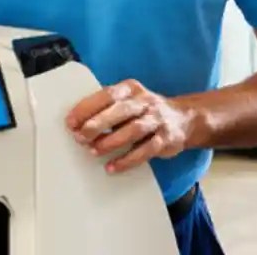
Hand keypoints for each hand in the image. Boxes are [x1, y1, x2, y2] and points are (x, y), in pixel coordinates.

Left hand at [65, 78, 192, 173]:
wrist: (185, 119)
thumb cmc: (146, 111)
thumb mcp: (128, 101)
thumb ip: (106, 109)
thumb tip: (78, 125)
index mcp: (131, 89)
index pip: (107, 95)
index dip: (88, 108)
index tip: (71, 122)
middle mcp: (145, 102)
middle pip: (120, 111)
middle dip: (98, 124)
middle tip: (81, 137)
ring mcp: (157, 120)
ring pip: (133, 130)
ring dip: (111, 142)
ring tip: (94, 151)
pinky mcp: (166, 139)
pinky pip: (146, 150)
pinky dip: (128, 160)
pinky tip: (112, 167)